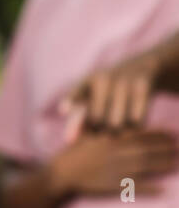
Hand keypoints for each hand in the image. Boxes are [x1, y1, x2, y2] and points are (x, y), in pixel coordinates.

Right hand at [49, 122, 178, 197]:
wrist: (61, 173)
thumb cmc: (73, 152)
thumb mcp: (85, 132)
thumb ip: (99, 123)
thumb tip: (109, 114)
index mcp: (111, 139)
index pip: (139, 134)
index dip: (158, 134)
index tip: (173, 132)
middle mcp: (117, 153)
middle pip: (147, 150)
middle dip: (166, 148)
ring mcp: (116, 170)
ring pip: (146, 167)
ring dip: (163, 165)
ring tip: (177, 164)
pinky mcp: (114, 186)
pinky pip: (136, 188)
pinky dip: (150, 189)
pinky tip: (164, 190)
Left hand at [59, 36, 178, 130]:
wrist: (142, 67)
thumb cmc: (109, 89)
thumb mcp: (92, 94)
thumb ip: (79, 116)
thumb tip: (69, 140)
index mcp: (88, 80)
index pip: (76, 92)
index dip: (70, 101)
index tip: (63, 111)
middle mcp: (104, 79)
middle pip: (97, 119)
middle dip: (99, 130)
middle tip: (103, 130)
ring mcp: (124, 82)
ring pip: (117, 123)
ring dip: (118, 131)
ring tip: (118, 126)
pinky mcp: (143, 88)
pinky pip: (137, 120)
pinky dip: (135, 126)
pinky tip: (134, 119)